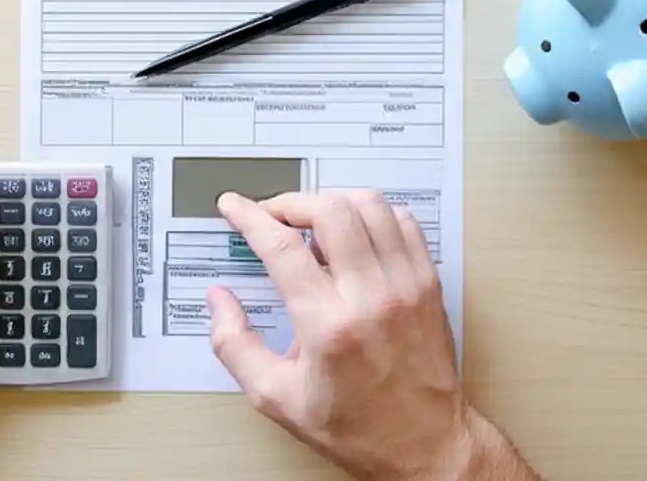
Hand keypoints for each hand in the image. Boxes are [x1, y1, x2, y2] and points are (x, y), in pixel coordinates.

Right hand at [209, 191, 538, 480]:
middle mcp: (371, 297)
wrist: (426, 446)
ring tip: (312, 221)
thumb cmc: (359, 427)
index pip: (282, 247)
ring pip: (369, 205)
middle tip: (272, 216)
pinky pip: (403, 222)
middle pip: (329, 210)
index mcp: (328, 326)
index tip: (234, 207)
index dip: (250, 217)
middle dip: (290, 202)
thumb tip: (219, 301)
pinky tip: (355, 232)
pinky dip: (373, 214)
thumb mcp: (276, 398)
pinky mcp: (428, 284)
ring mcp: (405, 285)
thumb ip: (234, 345)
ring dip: (332, 201)